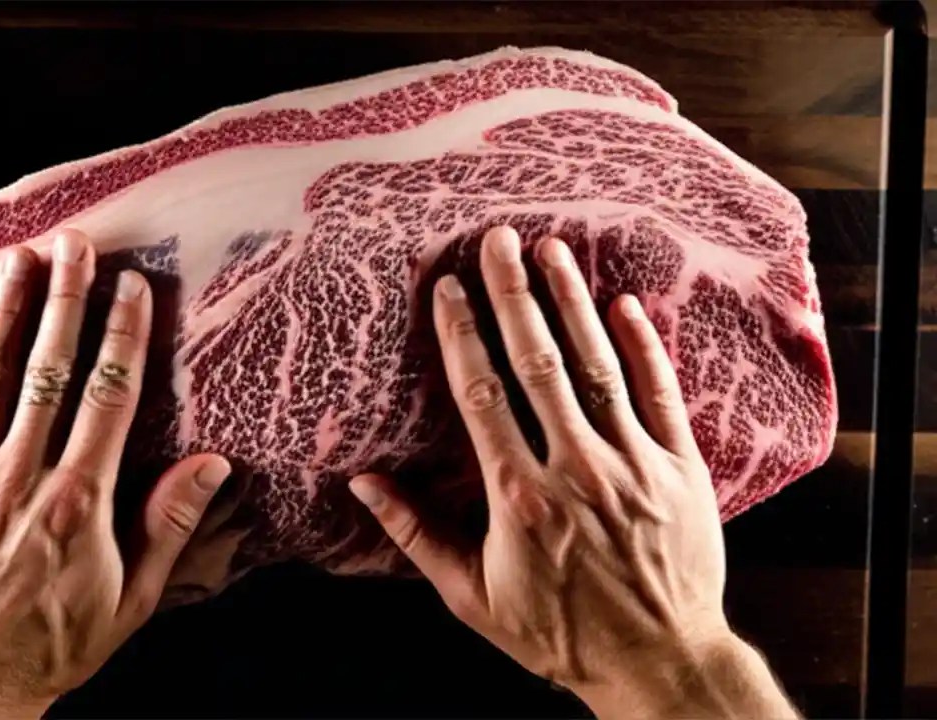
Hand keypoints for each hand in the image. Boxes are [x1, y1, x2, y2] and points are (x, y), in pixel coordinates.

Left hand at [0, 230, 229, 719]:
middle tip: (76, 244)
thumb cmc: (52, 643)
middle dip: (65, 301)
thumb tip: (213, 465)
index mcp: (78, 501)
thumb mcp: (130, 601)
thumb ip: (167, 526)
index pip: (107, 397)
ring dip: (9, 313)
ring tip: (23, 259)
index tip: (132, 286)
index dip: (122, 335)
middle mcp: (21, 477)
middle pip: (49, 371)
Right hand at [351, 227, 795, 718]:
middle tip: (499, 240)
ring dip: (573, 303)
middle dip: (514, 295)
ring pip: (598, 366)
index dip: (462, 334)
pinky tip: (626, 303)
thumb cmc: (558, 633)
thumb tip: (363, 483)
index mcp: (518, 495)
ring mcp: (633, 463)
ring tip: (554, 250)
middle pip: (538, 362)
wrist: (657, 662)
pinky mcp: (681, 469)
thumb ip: (416, 534)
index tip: (449, 287)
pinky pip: (661, 394)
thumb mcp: (471, 595)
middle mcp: (575, 467)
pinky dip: (645, 346)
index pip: (482, 394)